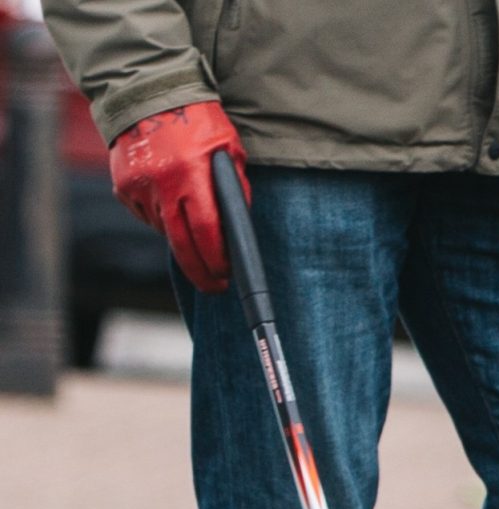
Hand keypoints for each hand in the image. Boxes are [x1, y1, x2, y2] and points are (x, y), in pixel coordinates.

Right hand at [110, 101, 248, 292]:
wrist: (148, 94)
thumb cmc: (198, 121)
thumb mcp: (228, 149)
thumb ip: (235, 187)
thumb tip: (238, 226)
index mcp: (191, 173)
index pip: (206, 230)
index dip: (216, 258)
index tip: (226, 275)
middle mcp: (161, 183)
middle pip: (181, 243)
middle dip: (200, 270)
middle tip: (214, 286)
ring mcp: (137, 186)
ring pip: (164, 230)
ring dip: (183, 240)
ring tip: (198, 238)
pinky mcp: (122, 186)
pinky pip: (147, 216)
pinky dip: (163, 219)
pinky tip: (174, 208)